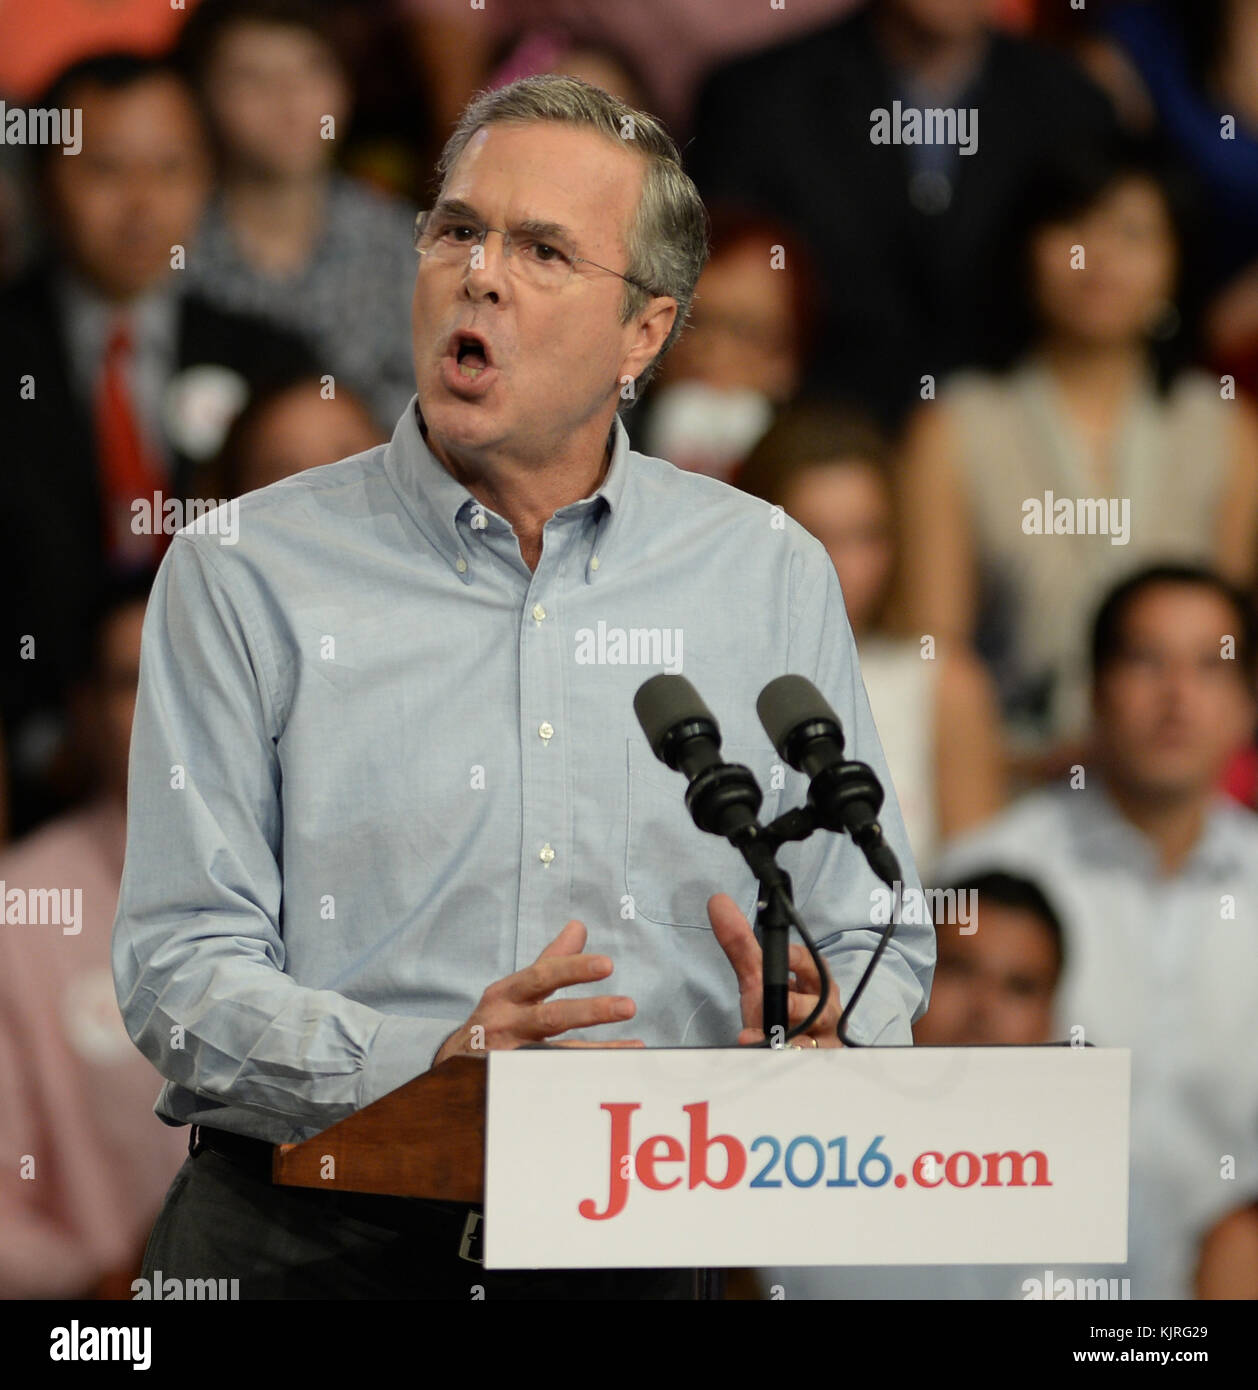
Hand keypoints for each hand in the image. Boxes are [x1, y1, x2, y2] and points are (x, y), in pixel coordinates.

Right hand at [432, 920, 642, 1065]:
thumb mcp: (515, 988)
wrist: (453, 1066)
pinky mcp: (512, 1086)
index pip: (543, 976)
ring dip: (596, 1053)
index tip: (607, 965)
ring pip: (556, 1056)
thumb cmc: (495, 1019)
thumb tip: (579, 927)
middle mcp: (506, 1025)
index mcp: (507, 995)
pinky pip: (553, 1084)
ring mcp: (508, 1059)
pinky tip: (609, 1077)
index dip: (574, 969)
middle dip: (591, 1011)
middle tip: (629, 1006)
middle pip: (551, 1017)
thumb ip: (550, 961)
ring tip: (633, 1050)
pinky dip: (581, 1080)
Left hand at [707, 892, 841, 1047]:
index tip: (784, 956)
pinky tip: (761, 1052)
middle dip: (798, 1004)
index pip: (812, 964)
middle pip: (820, 1004)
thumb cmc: (780, 1006)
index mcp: (814, 981)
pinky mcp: (816, 1062)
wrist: (787, 1047)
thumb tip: (717, 901)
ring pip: (813, 1038)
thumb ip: (740, 943)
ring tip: (765, 1033)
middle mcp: (824, 1008)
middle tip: (780, 1003)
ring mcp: (823, 1039)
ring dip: (789, 1036)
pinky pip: (802, 1061)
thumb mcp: (757, 976)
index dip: (798, 960)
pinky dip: (781, 1057)